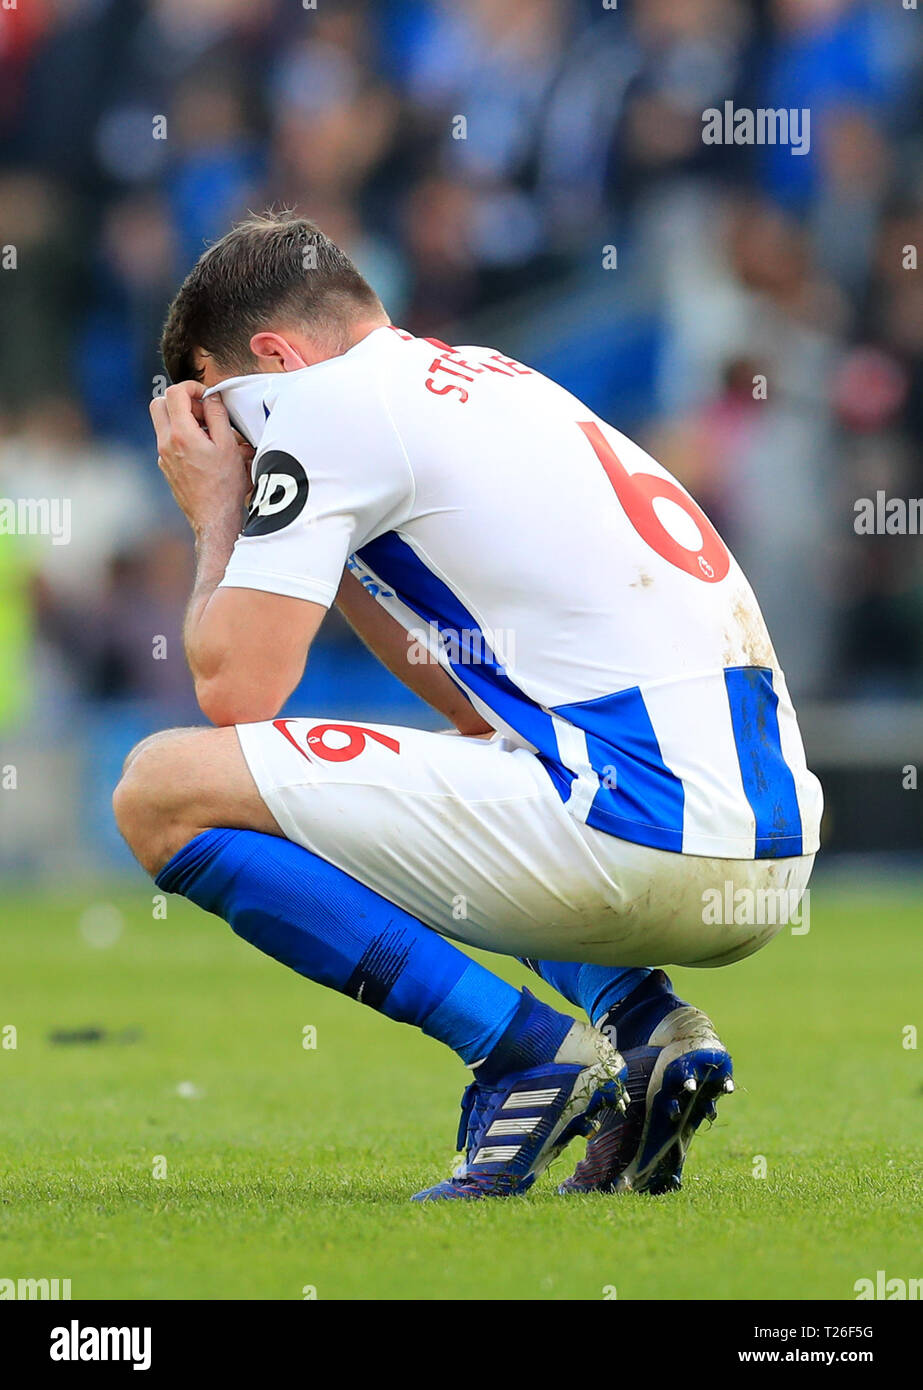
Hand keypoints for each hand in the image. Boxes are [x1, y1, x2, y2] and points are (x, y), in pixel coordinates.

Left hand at [150, 382, 254, 533]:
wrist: (213, 518)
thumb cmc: (224, 486)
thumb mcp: (229, 446)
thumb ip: (218, 416)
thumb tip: (211, 397)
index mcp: (181, 434)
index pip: (175, 393)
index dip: (192, 387)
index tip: (207, 396)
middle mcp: (166, 443)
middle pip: (159, 403)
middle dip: (180, 400)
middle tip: (201, 411)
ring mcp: (163, 456)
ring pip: (163, 423)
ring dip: (182, 419)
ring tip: (207, 433)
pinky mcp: (166, 467)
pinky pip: (169, 441)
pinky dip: (183, 436)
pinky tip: (204, 451)